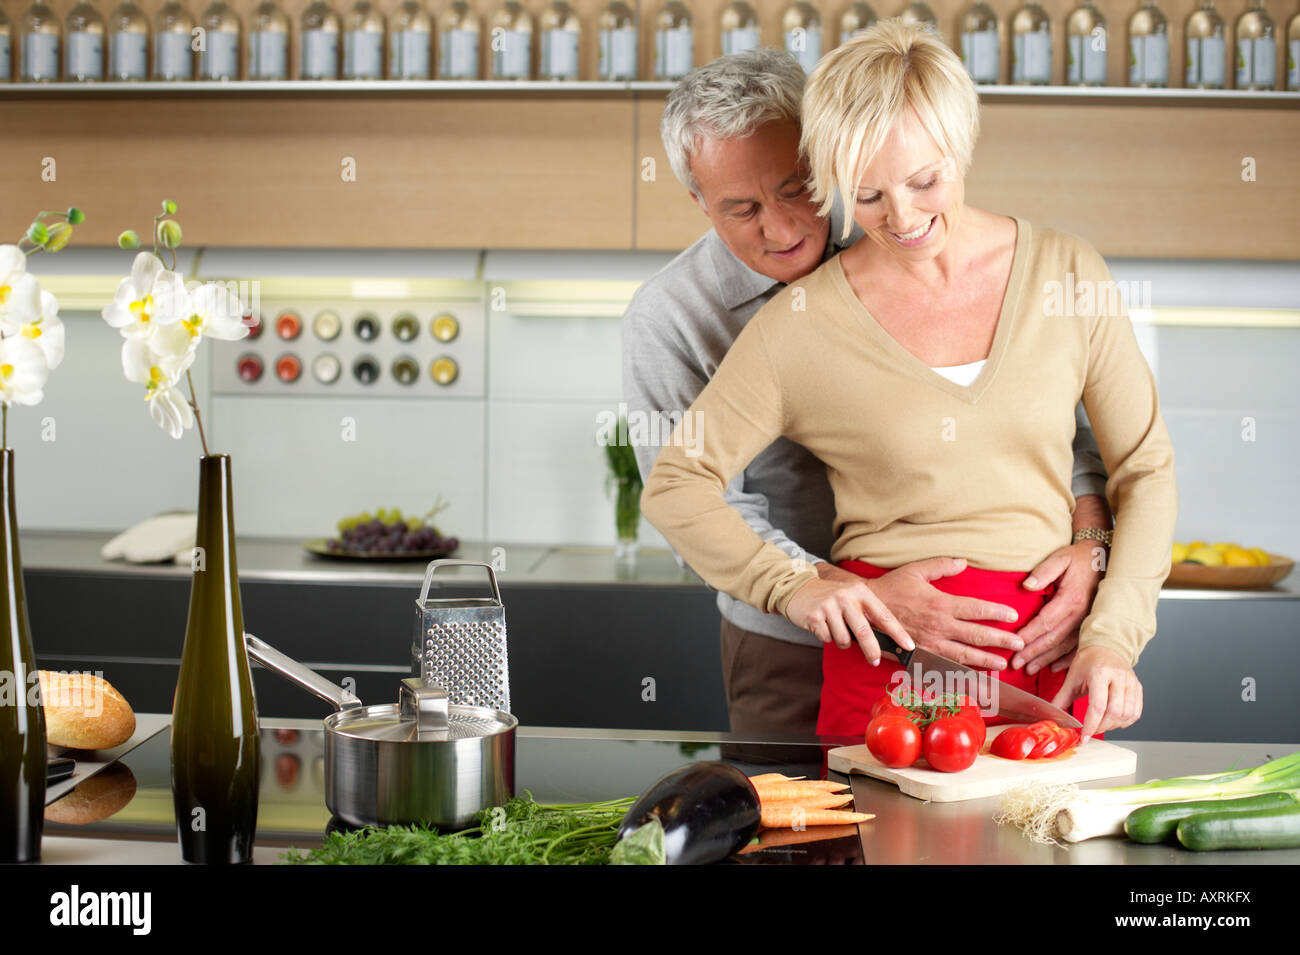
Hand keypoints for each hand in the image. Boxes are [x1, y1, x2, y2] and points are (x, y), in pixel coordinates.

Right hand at [785, 576, 914, 664]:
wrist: (798, 588)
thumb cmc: (831, 598)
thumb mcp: (852, 597)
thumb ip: (868, 614)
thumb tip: (888, 640)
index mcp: (860, 591)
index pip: (884, 615)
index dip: (898, 632)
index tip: (909, 646)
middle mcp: (845, 596)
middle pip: (864, 631)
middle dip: (872, 650)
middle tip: (874, 661)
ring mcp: (829, 605)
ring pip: (843, 639)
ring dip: (841, 641)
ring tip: (835, 629)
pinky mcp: (814, 615)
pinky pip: (827, 638)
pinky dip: (826, 637)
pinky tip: (822, 626)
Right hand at [866, 557, 1024, 669]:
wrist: (866, 612)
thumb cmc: (891, 588)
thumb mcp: (915, 570)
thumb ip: (942, 564)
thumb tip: (964, 562)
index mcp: (940, 604)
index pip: (976, 609)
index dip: (997, 613)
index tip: (1013, 616)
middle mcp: (938, 626)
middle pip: (976, 635)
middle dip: (1000, 640)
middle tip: (1020, 642)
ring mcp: (930, 644)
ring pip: (964, 655)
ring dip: (985, 660)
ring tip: (1003, 664)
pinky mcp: (920, 656)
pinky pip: (944, 667)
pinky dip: (960, 673)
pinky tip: (973, 677)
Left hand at [1010, 540, 1103, 674]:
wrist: (1105, 560)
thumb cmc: (1080, 559)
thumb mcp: (1061, 558)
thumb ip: (1044, 571)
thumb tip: (1027, 585)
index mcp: (1071, 599)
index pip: (1045, 622)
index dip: (1028, 636)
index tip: (1013, 645)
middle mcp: (1081, 615)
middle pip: (1052, 639)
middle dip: (1032, 653)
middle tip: (1015, 664)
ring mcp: (1088, 623)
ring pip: (1064, 647)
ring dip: (1046, 660)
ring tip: (1029, 670)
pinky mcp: (1092, 626)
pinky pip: (1079, 648)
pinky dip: (1067, 661)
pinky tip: (1054, 669)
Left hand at [1050, 645, 1141, 741]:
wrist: (1106, 647)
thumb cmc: (1088, 662)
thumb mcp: (1072, 678)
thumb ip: (1062, 698)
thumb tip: (1052, 716)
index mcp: (1100, 673)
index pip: (1098, 706)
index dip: (1091, 725)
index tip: (1084, 737)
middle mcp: (1119, 677)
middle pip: (1114, 713)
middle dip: (1101, 727)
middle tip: (1091, 730)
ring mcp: (1131, 683)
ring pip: (1127, 715)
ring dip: (1113, 726)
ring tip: (1101, 724)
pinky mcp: (1138, 688)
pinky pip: (1136, 712)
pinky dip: (1125, 722)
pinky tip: (1113, 720)